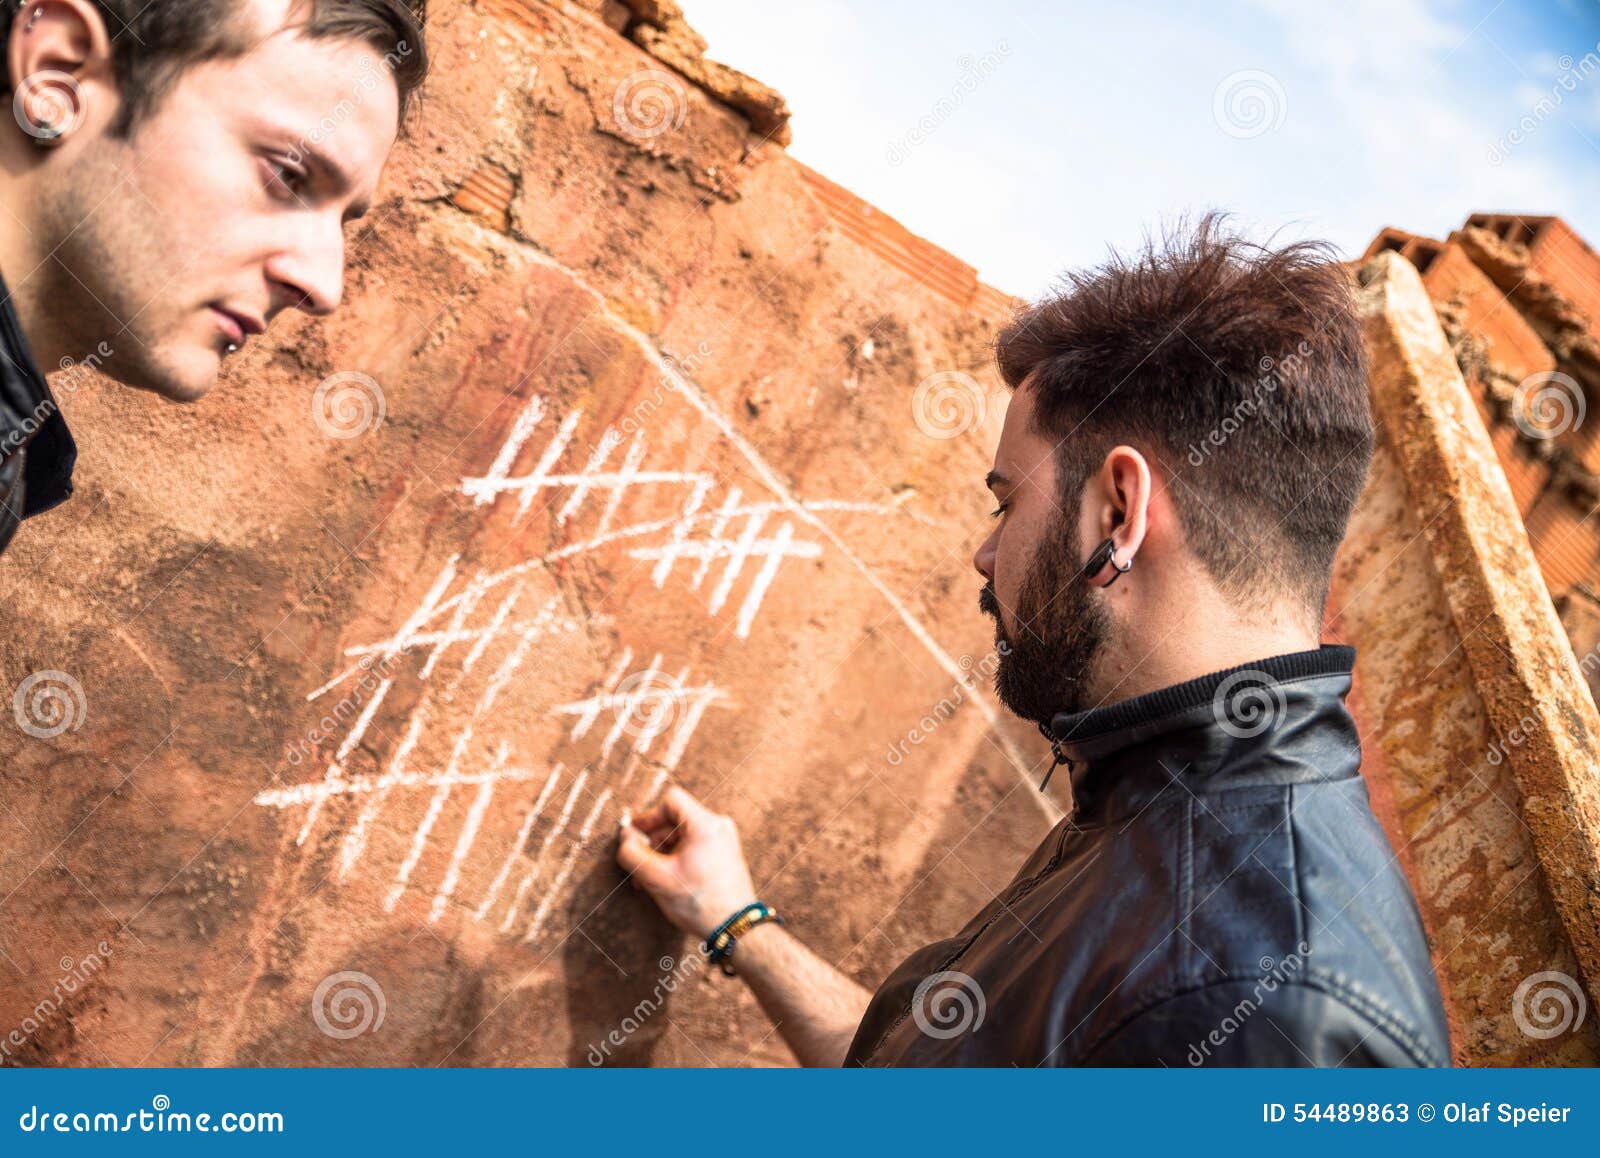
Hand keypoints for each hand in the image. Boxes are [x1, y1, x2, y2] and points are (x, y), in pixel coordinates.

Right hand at [615, 785, 757, 939]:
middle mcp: (719, 826)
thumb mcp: (657, 878)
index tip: (636, 838)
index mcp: (706, 825)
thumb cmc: (699, 903)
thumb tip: (625, 835)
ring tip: (651, 880)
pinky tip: (667, 881)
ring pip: (683, 835)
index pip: (671, 801)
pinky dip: (678, 858)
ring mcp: (725, 839)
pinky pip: (695, 846)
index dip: (649, 817)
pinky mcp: (726, 854)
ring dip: (663, 853)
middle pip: (675, 819)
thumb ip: (633, 853)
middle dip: (653, 841)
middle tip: (639, 867)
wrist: (735, 928)